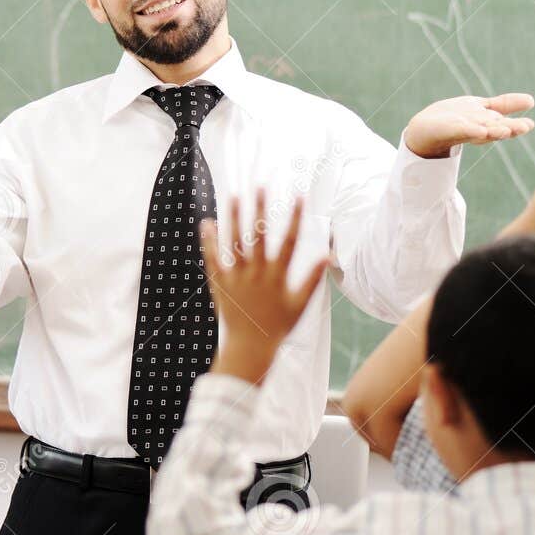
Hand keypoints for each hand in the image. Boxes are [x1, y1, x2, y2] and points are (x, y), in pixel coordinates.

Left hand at [201, 192, 328, 384]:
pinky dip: (209, 240)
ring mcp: (237, 277)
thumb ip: (313, 280)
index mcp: (277, 277)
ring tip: (233, 195)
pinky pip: (213, 258)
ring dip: (233, 217)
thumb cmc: (278, 327)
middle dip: (259, 209)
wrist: (250, 348)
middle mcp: (256, 274)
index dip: (295, 218)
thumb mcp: (300, 306)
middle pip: (258, 235)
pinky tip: (208, 222)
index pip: (289, 242)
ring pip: (234, 242)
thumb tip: (327, 256)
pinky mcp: (220, 283)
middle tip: (260, 186)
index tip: (299, 197)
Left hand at [403, 92, 534, 158]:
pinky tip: (479, 130)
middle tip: (525, 127)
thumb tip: (532, 100)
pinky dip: (470, 130)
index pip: (504, 124)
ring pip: (480, 131)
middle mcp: (478, 129)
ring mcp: (463, 130)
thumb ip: (505, 105)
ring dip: (492, 131)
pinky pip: (460, 130)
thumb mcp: (483, 108)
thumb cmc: (457, 118)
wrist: (426, 129)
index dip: (516, 126)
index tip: (529, 124)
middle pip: (496, 129)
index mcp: (487, 124)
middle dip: (509, 129)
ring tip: (504, 130)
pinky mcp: (449, 130)